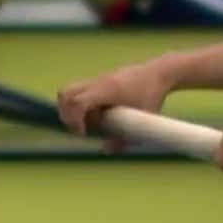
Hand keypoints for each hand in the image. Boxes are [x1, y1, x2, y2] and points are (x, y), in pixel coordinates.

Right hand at [56, 61, 175, 138]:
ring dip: (68, 109)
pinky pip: (76, 91)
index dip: (74, 120)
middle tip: (80, 130)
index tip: (84, 134)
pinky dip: (77, 104)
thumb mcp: (142, 120)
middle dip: (66, 115)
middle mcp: (97, 82)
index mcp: (108, 90)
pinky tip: (96, 114)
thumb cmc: (152, 96)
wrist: (157, 73)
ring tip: (86, 123)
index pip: (78, 102)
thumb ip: (125, 139)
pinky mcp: (96, 81)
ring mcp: (95, 79)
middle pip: (65, 95)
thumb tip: (104, 150)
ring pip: (67, 91)